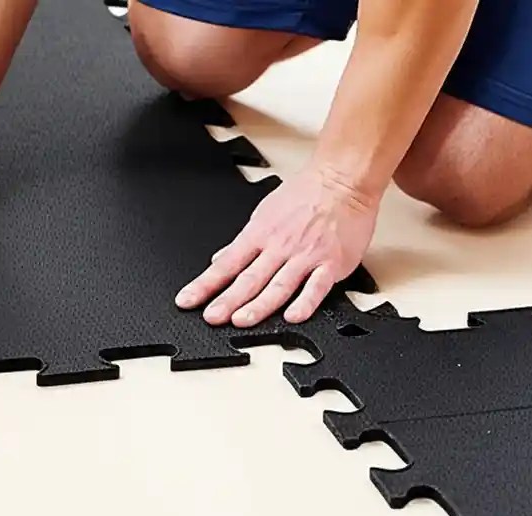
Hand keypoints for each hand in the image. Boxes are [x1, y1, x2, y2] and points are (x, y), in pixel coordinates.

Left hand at [175, 165, 378, 326]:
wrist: (343, 178)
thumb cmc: (307, 194)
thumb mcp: (265, 213)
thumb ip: (245, 243)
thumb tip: (220, 260)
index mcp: (260, 235)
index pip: (226, 265)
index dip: (205, 284)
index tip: (188, 300)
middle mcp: (279, 247)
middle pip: (248, 279)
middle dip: (227, 300)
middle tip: (211, 317)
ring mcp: (305, 256)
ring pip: (278, 285)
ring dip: (259, 305)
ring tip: (241, 320)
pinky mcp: (331, 263)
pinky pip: (316, 286)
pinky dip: (305, 302)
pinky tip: (292, 316)